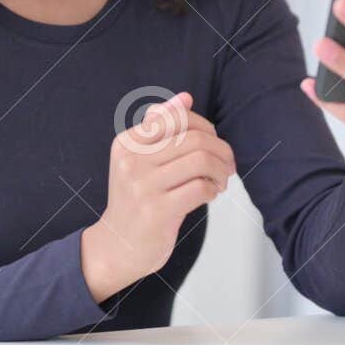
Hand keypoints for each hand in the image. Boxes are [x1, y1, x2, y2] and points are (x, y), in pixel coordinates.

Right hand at [80, 91, 235, 303]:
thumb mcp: (139, 159)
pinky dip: (213, 189)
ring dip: (221, 170)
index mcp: (128, 142)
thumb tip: (185, 97)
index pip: (177, 117)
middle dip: (221, 150)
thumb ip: (160, 127)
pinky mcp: (157, 211)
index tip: (214, 143)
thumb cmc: (136, 199)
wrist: (116, 247)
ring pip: (201, 161)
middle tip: (227, 165)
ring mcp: (142, 186)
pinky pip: (200, 189)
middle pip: (194, 138)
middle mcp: (131, 160)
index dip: (205, 127)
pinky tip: (211, 195)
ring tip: (221, 180)